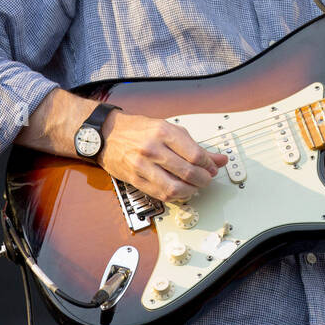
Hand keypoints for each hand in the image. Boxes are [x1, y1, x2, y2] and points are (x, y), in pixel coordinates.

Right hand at [97, 109, 228, 202]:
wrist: (107, 135)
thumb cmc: (138, 130)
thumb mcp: (169, 129)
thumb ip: (194, 145)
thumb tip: (218, 159)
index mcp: (164, 132)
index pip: (196, 155)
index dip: (209, 165)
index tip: (213, 167)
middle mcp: (152, 149)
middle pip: (188, 172)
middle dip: (204, 179)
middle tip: (207, 178)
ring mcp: (142, 166)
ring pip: (175, 188)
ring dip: (191, 190)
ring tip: (195, 186)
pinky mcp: (135, 180)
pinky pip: (161, 194)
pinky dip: (176, 196)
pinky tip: (181, 190)